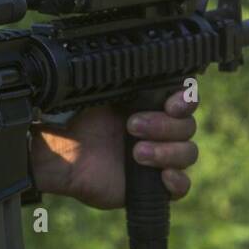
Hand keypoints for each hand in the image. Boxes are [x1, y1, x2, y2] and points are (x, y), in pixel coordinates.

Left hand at [29, 90, 198, 208]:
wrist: (60, 156)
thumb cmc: (73, 122)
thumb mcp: (93, 95)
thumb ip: (117, 81)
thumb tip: (126, 60)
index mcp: (150, 105)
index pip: (186, 99)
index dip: (186, 100)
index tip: (171, 103)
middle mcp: (159, 130)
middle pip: (188, 126)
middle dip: (163, 125)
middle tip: (131, 126)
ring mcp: (158, 159)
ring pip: (188, 153)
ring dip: (167, 151)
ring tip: (136, 153)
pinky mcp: (153, 187)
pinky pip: (182, 187)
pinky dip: (178, 181)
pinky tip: (162, 176)